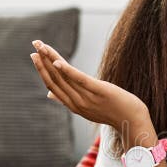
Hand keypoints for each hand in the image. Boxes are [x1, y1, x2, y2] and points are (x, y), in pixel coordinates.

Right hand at [30, 40, 148, 129]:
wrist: (133, 121)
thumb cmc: (112, 112)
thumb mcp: (87, 108)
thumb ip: (68, 100)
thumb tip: (49, 95)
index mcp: (73, 105)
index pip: (52, 86)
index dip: (42, 71)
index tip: (35, 56)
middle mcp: (77, 103)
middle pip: (55, 80)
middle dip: (42, 62)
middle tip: (34, 45)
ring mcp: (87, 98)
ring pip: (64, 77)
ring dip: (51, 60)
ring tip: (42, 47)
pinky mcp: (99, 91)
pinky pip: (80, 80)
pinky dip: (67, 71)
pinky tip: (57, 61)